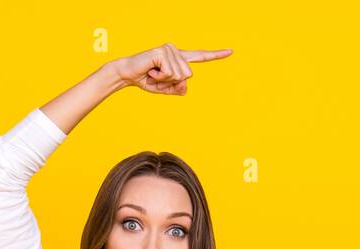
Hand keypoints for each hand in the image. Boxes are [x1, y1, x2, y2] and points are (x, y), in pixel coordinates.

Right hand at [113, 43, 232, 94]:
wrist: (128, 75)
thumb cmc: (147, 80)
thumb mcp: (167, 89)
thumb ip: (179, 89)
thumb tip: (185, 82)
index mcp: (180, 59)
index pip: (201, 56)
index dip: (216, 55)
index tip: (231, 51)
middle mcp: (177, 51)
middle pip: (188, 75)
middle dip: (173, 83)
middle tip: (158, 77)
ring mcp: (170, 49)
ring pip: (180, 75)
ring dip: (165, 80)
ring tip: (154, 73)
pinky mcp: (163, 51)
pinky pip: (170, 73)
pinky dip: (160, 77)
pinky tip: (151, 70)